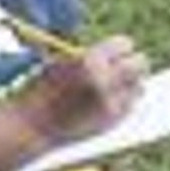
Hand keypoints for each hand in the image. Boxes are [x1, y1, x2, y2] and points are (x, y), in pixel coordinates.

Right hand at [24, 36, 148, 143]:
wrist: (29, 126)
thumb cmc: (40, 92)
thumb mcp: (61, 63)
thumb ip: (89, 58)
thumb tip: (115, 55)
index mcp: (89, 60)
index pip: (124, 44)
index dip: (121, 48)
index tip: (119, 53)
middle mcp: (103, 80)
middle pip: (140, 64)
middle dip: (135, 65)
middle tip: (130, 68)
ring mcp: (109, 102)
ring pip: (139, 87)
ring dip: (132, 85)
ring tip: (116, 88)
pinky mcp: (110, 121)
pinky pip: (131, 107)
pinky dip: (126, 103)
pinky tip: (111, 103)